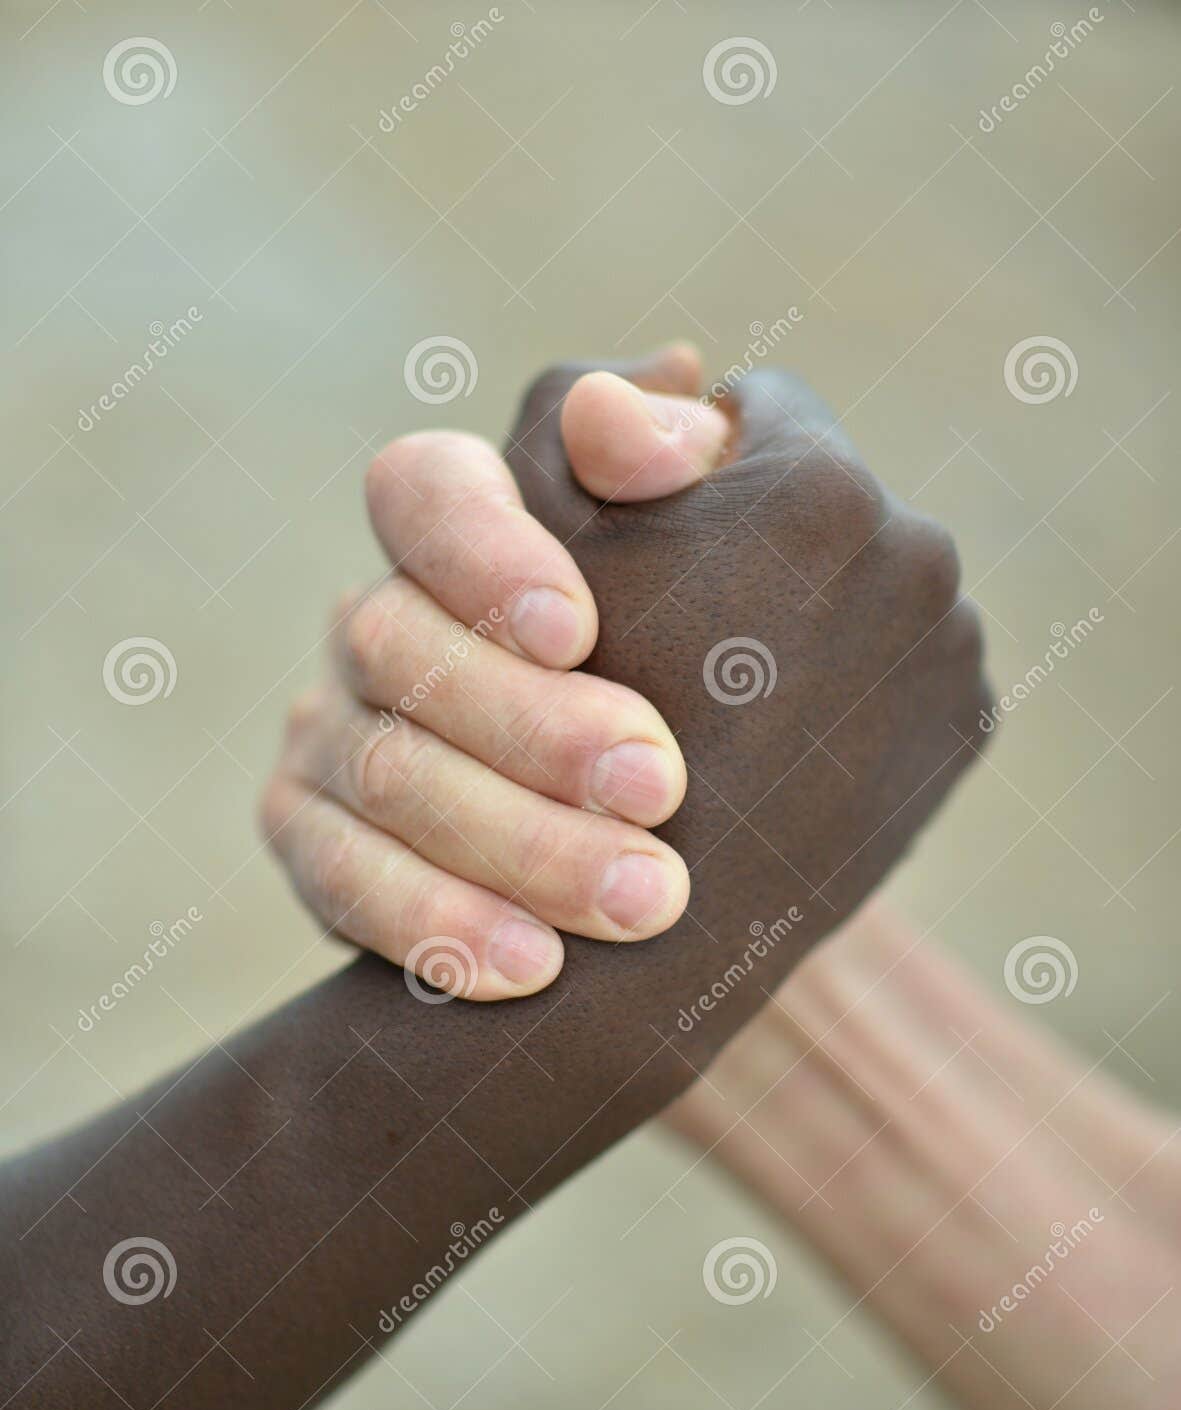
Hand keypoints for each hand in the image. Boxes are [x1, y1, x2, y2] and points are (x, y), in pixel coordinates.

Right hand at [261, 394, 720, 997]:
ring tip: (644, 902)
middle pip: (395, 639)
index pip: (429, 490)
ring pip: (375, 770)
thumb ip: (702, 482)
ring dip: (512, 841)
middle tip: (661, 785)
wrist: (687, 869)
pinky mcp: (315, 838)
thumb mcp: (739, 579)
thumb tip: (678, 381)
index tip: (582, 626)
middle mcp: (385, 620)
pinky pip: (339, 880)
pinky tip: (536, 968)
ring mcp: (334, 727)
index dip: (486, 551)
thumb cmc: (721, 691)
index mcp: (469, 532)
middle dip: (529, 722)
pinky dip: (438, 925)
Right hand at [498, 350, 991, 1055]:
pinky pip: (900, 662)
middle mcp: (916, 557)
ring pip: (864, 581)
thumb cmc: (561, 718)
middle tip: (690, 611)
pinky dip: (848, 684)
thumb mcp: (534, 545)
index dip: (677, 468)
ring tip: (730, 680)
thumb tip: (692, 366)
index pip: (751, 414)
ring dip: (805, 613)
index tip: (643, 530)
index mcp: (814, 489)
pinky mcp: (966, 725)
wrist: (640, 921)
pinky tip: (779, 734)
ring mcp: (952, 649)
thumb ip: (581, 417)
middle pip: (820, 498)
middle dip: (755, 540)